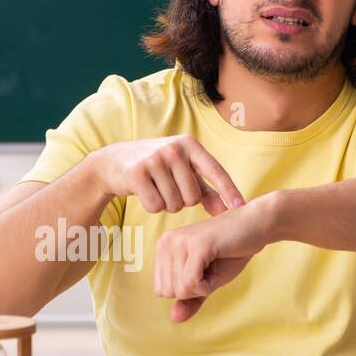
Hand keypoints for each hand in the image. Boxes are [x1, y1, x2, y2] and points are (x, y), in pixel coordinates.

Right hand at [89, 134, 244, 215]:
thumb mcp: (182, 172)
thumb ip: (206, 190)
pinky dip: (152, 206)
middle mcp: (174, 149)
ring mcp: (155, 160)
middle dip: (183, 201)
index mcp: (190, 145)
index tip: (241, 207)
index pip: (215, 171)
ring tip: (156, 189)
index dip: (229, 191)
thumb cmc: (156, 168)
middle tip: (169, 189)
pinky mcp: (137, 173)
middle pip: (193, 197)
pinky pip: (155, 206)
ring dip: (166, 205)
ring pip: (174, 204)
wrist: (114, 161)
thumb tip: (227, 210)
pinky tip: (144, 192)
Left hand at [154, 192, 278, 321]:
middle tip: (211, 267)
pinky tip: (217, 267)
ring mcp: (180, 242)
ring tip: (215, 263)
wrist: (256, 226)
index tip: (203, 270)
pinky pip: (193, 284)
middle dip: (194, 289)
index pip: (162, 290)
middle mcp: (166, 242)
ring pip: (181, 290)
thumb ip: (190, 300)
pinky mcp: (196, 245)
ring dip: (204, 285)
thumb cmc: (232, 252)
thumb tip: (175, 319)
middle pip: (169, 292)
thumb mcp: (207, 281)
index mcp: (163, 248)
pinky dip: (208, 285)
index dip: (187, 290)